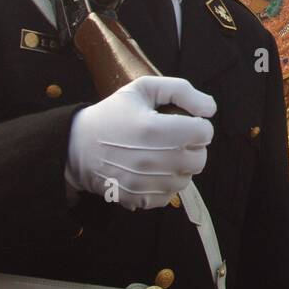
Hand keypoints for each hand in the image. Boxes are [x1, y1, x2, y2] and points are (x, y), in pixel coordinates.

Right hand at [65, 77, 215, 210]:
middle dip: (192, 146)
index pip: (204, 132)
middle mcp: (151, 160)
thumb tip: (210, 109)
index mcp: (154, 129)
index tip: (182, 122)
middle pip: (200, 159)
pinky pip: (170, 195)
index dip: (197, 125)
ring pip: (187, 178)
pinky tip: (151, 170)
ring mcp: (145, 183)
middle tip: (174, 139)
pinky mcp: (139, 199)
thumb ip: (182, 91)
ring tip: (161, 154)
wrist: (78, 146)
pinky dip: (166, 183)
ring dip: (180, 166)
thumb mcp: (143, 89)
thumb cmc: (114, 113)